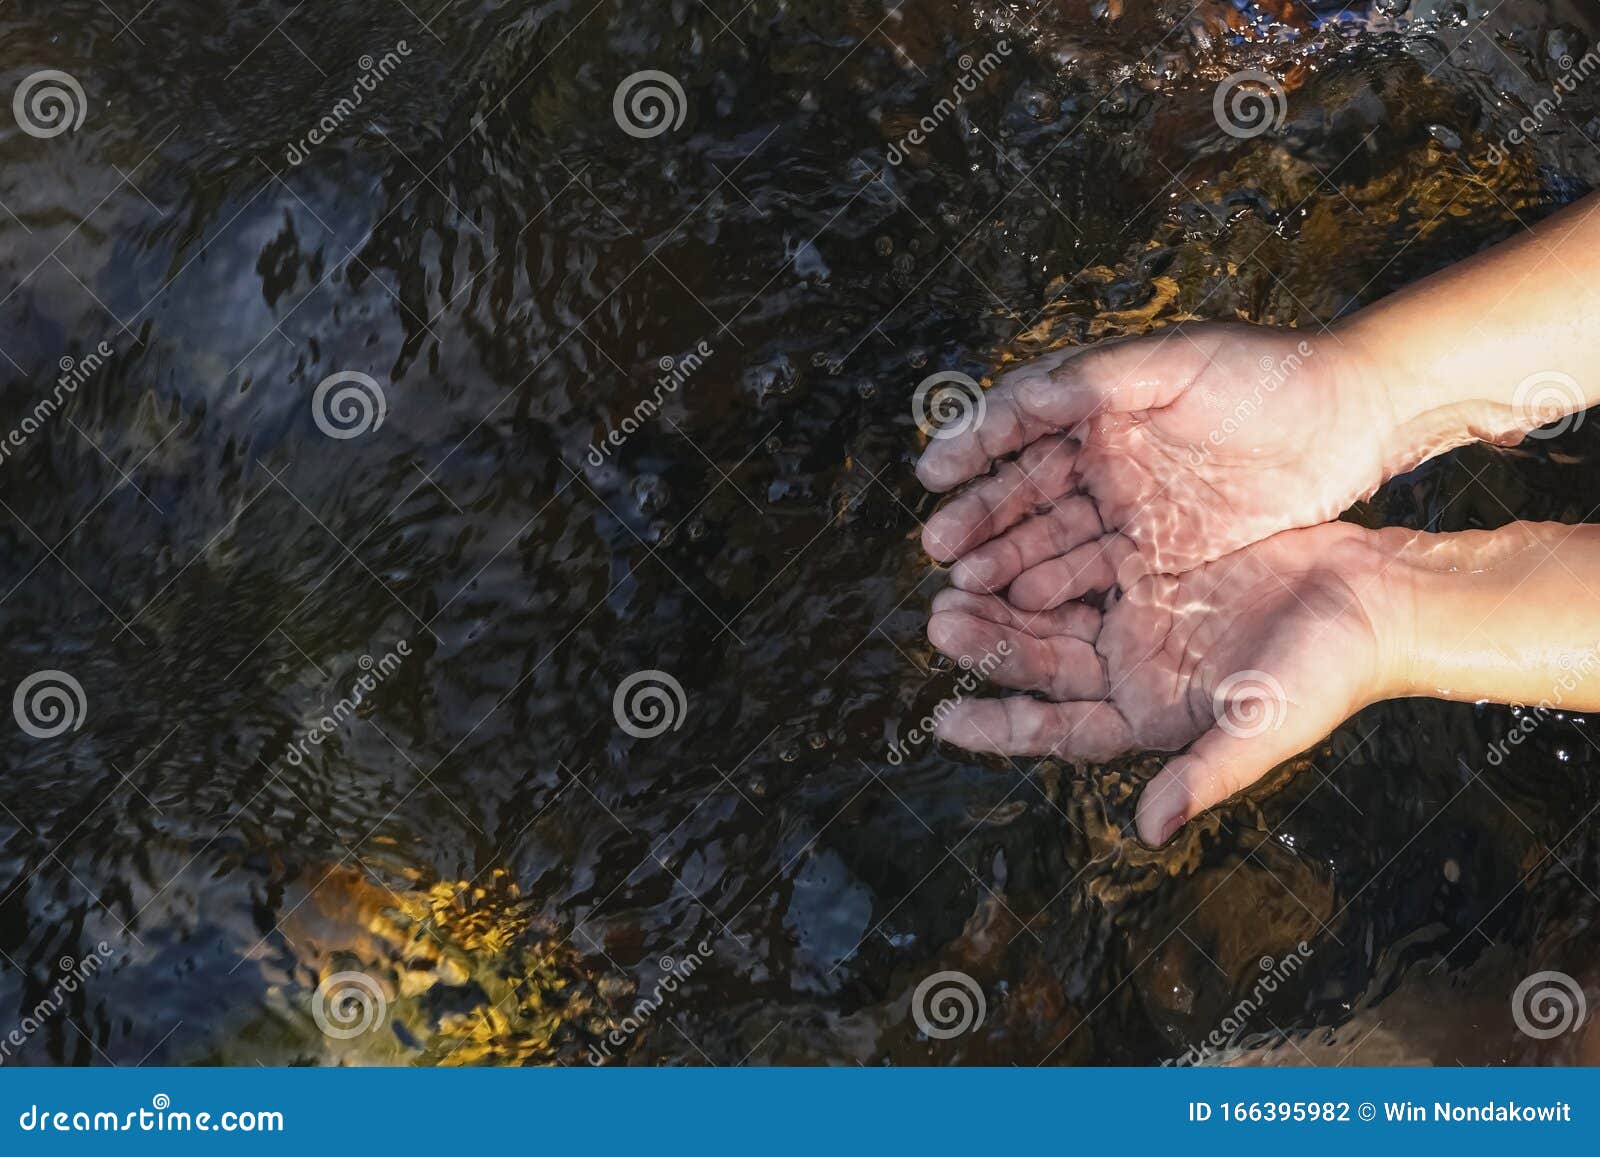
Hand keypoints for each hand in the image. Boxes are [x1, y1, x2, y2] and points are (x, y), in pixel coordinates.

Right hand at [916, 322, 1400, 603]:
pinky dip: (1057, 588)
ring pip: (1052, 537)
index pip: (1018, 425)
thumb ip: (1097, 378)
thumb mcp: (1178, 363)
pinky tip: (1026, 603)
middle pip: (1025, 491)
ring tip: (966, 585)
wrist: (1353, 419)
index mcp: (1098, 402)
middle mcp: (1103, 456)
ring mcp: (1130, 507)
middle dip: (978, 518)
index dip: (973, 448)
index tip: (933, 473)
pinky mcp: (1161, 551)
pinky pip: (1096, 573)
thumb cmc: (1266, 375)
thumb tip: (1022, 396)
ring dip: (1006, 559)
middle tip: (937, 548)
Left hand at [924, 522, 1404, 844]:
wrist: (1377, 597)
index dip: (1003, 727)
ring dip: (1006, 600)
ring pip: (1054, 610)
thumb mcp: (1263, 725)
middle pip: (1046, 663)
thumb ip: (1205, 775)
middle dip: (992, 647)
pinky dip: (1046, 553)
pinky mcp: (1155, 566)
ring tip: (953, 582)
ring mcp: (1142, 617)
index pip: (1060, 729)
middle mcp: (1135, 670)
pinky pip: (1085, 559)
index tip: (943, 722)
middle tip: (939, 623)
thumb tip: (1150, 832)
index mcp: (1150, 716)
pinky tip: (1007, 539)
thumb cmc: (1328, 673)